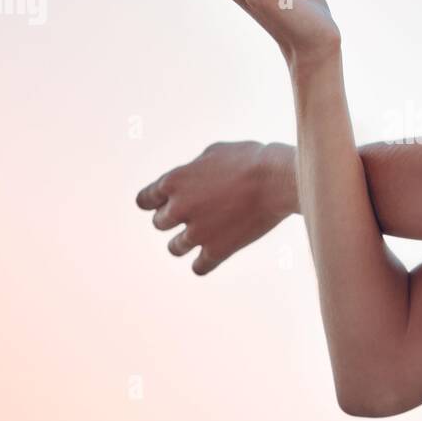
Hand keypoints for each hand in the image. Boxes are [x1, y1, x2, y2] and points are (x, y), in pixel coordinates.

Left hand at [135, 140, 294, 275]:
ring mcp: (197, 232)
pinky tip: (212, 256)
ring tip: (202, 236)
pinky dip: (203, 263)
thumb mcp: (214, 152)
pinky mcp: (217, 250)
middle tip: (194, 214)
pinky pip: (198, 267)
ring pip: (174, 248)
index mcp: (174, 181)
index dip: (153, 202)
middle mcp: (179, 208)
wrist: (276, 179)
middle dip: (173, 219)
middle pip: (159, 223)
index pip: (144, 200)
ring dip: (184, 243)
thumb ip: (194, 170)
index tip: (162, 204)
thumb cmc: (249, 159)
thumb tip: (191, 180)